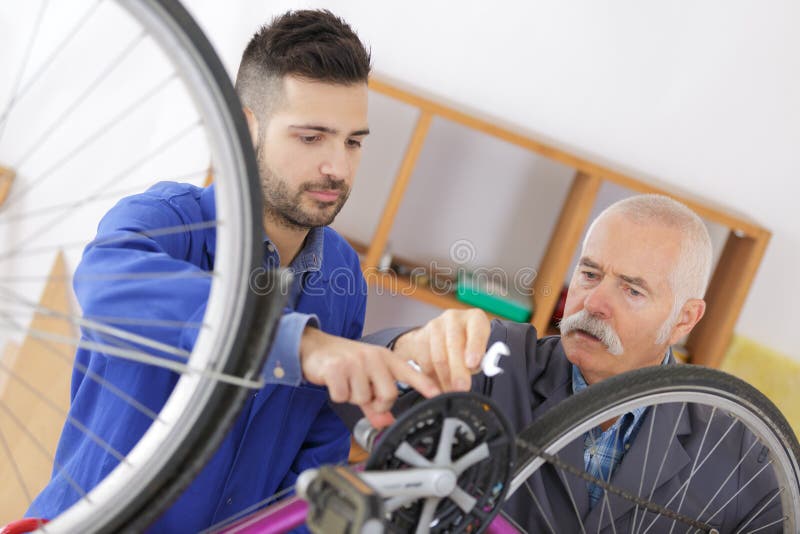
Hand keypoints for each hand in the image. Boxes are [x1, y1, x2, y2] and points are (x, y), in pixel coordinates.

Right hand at [299, 327, 440, 427]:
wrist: (315, 347)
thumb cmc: (344, 362)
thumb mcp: (364, 376)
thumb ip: (375, 402)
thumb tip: (385, 422)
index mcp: (385, 358)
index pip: (409, 373)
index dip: (425, 385)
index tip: (439, 395)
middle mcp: (373, 357)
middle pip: (389, 394)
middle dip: (377, 402)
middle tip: (365, 394)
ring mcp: (355, 362)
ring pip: (363, 398)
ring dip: (353, 397)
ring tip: (347, 383)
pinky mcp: (336, 368)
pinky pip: (343, 397)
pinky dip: (338, 396)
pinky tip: (334, 383)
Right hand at [392, 309, 490, 391]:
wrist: (445, 337)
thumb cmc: (468, 346)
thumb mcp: (480, 351)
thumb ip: (482, 360)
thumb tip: (478, 370)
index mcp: (475, 318)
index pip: (477, 330)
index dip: (475, 346)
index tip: (472, 364)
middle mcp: (454, 318)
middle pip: (453, 345)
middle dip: (457, 370)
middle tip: (461, 388)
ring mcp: (435, 326)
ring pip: (438, 355)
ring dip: (444, 378)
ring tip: (451, 392)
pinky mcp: (419, 337)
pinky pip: (424, 361)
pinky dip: (430, 378)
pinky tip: (437, 388)